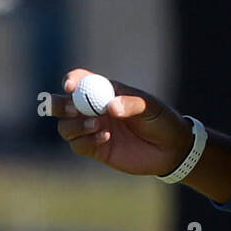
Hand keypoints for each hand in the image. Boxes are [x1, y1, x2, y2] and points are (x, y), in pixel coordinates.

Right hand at [48, 68, 192, 177]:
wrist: (171, 150)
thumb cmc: (162, 120)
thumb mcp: (151, 107)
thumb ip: (131, 104)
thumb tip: (110, 107)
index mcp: (106, 91)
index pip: (80, 81)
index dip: (72, 81)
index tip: (70, 86)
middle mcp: (94, 110)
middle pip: (62, 104)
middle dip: (59, 104)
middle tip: (71, 109)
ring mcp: (93, 129)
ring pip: (66, 127)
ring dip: (75, 126)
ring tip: (97, 125)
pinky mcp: (96, 149)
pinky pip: (78, 145)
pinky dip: (85, 141)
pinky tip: (105, 137)